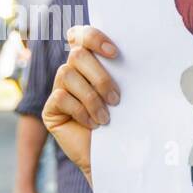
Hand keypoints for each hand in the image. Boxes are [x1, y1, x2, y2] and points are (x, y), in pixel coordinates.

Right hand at [42, 26, 119, 182]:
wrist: (117, 156)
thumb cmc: (126, 123)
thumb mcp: (129, 95)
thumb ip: (126, 73)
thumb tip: (142, 53)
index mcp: (91, 63)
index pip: (81, 35)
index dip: (93, 37)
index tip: (115, 52)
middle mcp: (72, 72)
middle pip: (77, 54)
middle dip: (100, 76)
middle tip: (116, 99)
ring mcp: (59, 90)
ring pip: (67, 74)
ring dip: (91, 97)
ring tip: (106, 117)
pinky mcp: (51, 110)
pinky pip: (60, 97)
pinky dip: (80, 111)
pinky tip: (93, 125)